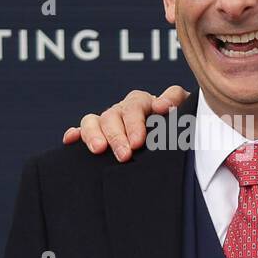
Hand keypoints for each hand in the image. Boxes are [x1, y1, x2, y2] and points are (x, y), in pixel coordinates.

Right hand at [62, 85, 189, 161]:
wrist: (176, 141)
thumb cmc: (181, 128)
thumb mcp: (186, 115)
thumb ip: (177, 104)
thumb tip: (161, 106)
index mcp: (147, 103)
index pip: (138, 105)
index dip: (136, 121)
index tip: (138, 141)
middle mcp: (125, 109)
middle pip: (115, 114)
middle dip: (117, 135)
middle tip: (124, 155)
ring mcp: (111, 121)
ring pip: (95, 119)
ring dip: (95, 133)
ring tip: (98, 150)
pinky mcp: (99, 134)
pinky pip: (82, 129)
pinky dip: (76, 133)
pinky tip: (70, 140)